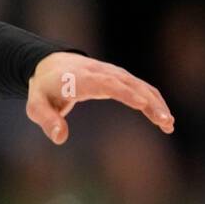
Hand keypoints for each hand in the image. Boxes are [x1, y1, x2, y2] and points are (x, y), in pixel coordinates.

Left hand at [27, 51, 173, 144]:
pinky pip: (141, 87)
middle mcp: (100, 72)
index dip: (123, 92)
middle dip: (148, 101)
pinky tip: (164, 119)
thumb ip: (46, 120)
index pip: (105, 83)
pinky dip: (154, 100)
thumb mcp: (36, 106)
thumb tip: (60, 138)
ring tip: (168, 124)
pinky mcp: (120, 77)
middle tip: (164, 121)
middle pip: (128, 84)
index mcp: (79, 78)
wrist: (50, 65)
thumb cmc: (43, 90)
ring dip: (156, 103)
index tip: (141, 104)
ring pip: (139, 85)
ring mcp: (112, 73)